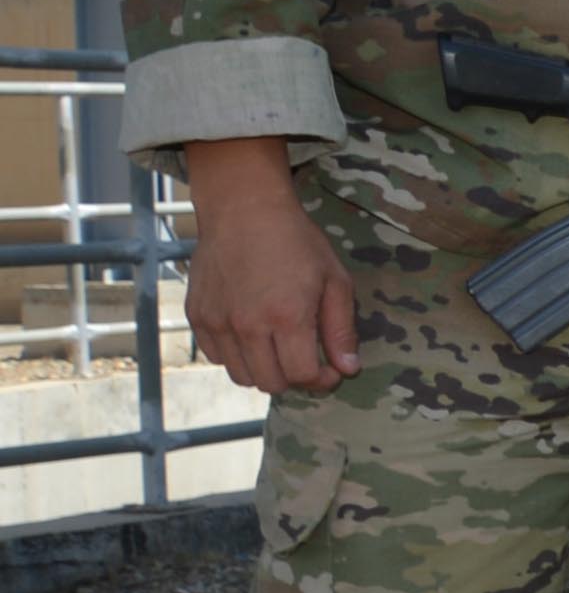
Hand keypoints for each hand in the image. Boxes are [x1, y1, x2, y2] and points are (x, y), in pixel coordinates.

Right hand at [178, 141, 358, 393]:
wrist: (243, 210)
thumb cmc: (296, 242)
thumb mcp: (334, 280)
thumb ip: (340, 329)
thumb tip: (347, 369)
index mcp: (287, 316)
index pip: (301, 374)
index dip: (321, 379)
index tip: (330, 370)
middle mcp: (247, 325)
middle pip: (269, 382)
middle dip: (294, 379)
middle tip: (305, 360)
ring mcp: (217, 322)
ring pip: (240, 375)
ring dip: (264, 371)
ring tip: (278, 349)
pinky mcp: (196, 316)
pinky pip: (216, 357)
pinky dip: (236, 356)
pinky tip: (251, 336)